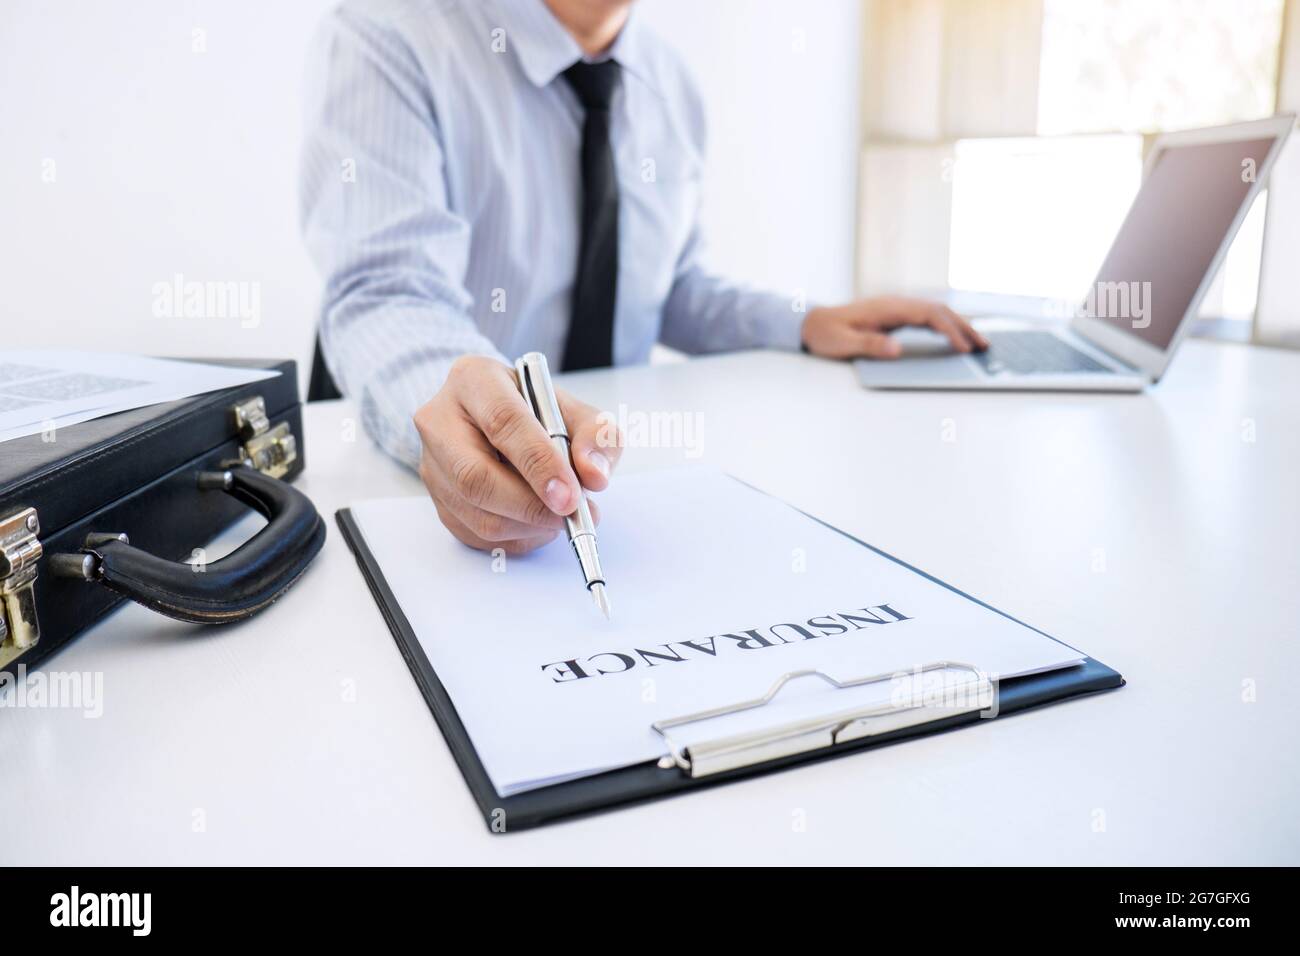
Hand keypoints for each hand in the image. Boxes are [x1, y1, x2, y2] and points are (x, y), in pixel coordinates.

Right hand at [413, 356, 621, 553]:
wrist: (499, 421)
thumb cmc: (535, 412)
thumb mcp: (576, 410)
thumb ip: (595, 436)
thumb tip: (593, 475)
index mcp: (475, 380)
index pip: (503, 422)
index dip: (539, 463)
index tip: (570, 495)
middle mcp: (441, 419)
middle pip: (476, 475)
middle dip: (530, 505)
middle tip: (570, 515)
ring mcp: (432, 462)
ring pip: (475, 511)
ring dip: (527, 525)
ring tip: (561, 517)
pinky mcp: (436, 498)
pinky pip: (474, 532)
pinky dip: (516, 537)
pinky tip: (538, 523)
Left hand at [801, 296, 987, 358]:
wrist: (812, 323)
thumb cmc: (826, 333)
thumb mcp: (844, 343)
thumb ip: (870, 345)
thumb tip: (897, 349)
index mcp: (887, 308)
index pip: (928, 316)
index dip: (949, 330)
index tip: (963, 347)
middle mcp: (896, 304)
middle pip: (939, 311)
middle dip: (964, 327)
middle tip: (984, 346)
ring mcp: (897, 308)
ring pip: (936, 313)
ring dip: (958, 326)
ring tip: (978, 343)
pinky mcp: (896, 316)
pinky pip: (927, 318)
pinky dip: (945, 326)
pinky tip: (956, 338)